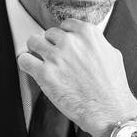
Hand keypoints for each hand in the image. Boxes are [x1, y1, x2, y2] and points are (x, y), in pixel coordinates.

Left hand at [17, 17, 136, 136]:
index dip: (63, 37)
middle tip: (54, 58)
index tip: (63, 45)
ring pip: (33, 41)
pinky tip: (32, 69)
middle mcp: (70, 42)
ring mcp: (56, 57)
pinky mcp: (45, 74)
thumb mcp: (111, 55)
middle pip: (49, 33)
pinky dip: (26, 63)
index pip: (66, 25)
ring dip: (35, 51)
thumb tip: (86, 43)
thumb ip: (95, 44)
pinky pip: (24, 60)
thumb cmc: (112, 88)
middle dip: (51, 45)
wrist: (108, 110)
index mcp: (87, 34)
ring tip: (40, 61)